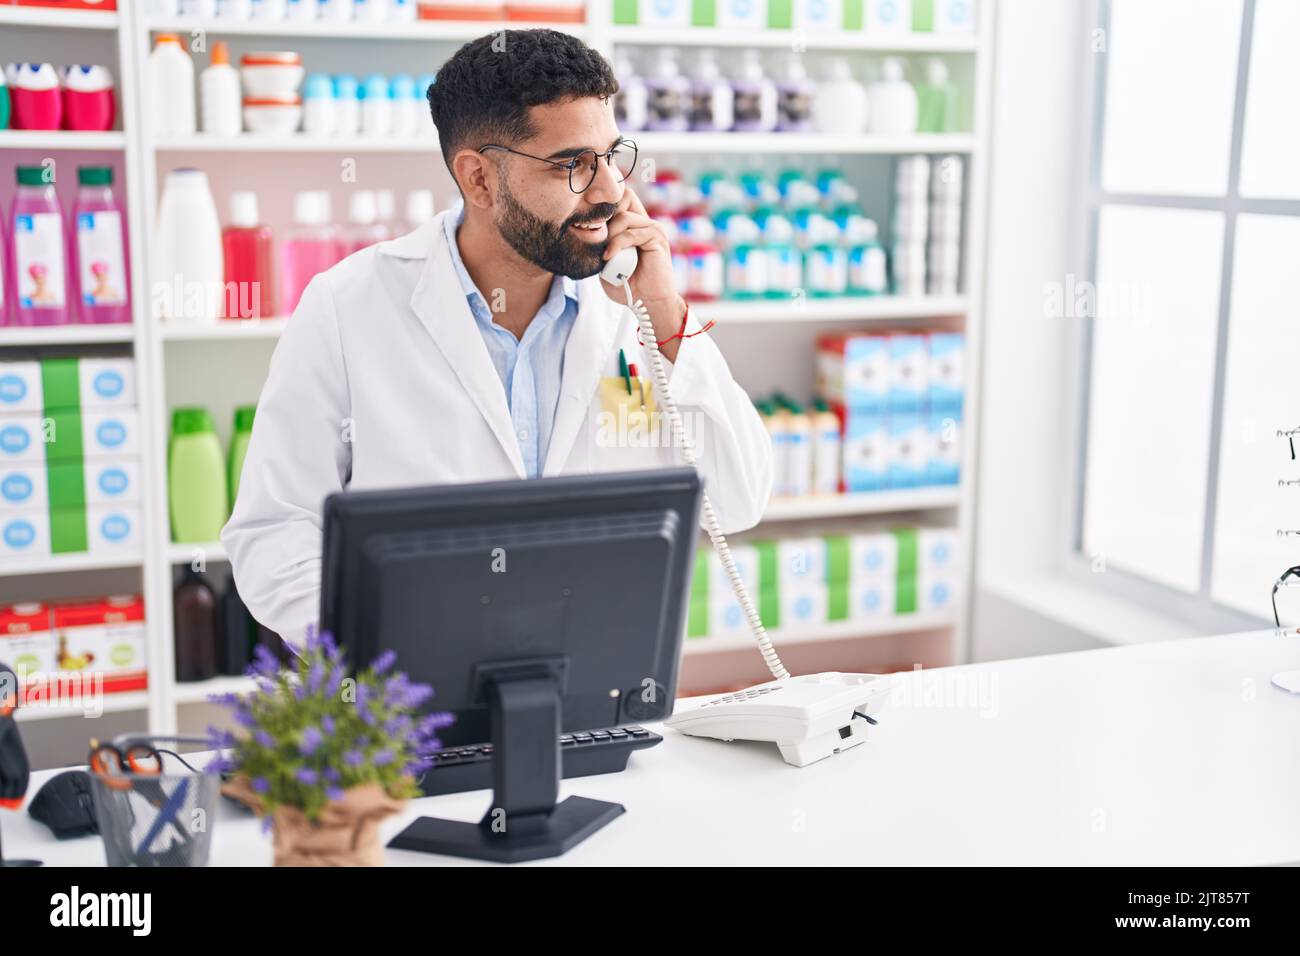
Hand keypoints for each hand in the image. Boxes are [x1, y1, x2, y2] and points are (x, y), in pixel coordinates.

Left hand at [599, 186, 685, 353]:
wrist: (647, 304)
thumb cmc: (627, 286)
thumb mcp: (606, 263)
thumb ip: (599, 245)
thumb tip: (583, 230)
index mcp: (634, 226)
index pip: (619, 199)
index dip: (603, 206)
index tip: (587, 223)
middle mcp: (645, 222)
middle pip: (623, 198)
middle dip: (605, 216)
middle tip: (594, 236)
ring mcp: (652, 228)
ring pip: (624, 217)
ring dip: (609, 235)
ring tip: (604, 255)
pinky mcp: (657, 238)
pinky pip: (632, 233)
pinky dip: (617, 244)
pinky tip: (609, 257)